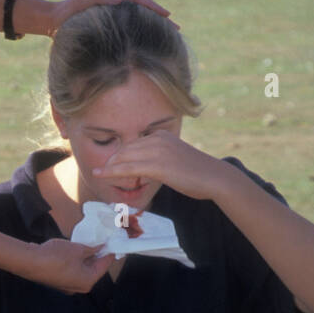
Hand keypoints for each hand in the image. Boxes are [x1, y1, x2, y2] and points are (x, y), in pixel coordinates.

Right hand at [27, 237, 119, 293]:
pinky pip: (72, 272)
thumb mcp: (78, 249)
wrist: (30, 262)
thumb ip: (92, 249)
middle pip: (93, 270)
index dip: (109, 253)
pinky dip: (75, 262)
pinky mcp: (58, 282)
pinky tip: (74, 251)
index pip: (104, 266)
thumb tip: (100, 247)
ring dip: (85, 259)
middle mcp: (79, 287)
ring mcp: (68, 286)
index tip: (113, 244)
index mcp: (88, 281)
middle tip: (101, 242)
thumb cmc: (56, 256)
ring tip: (87, 244)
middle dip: (96, 256)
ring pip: (82, 271)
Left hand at [47, 0, 177, 37]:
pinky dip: (140, 37)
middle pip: (143, 11)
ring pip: (138, 22)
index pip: (139, 0)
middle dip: (160, 20)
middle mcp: (115, 8)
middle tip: (177, 30)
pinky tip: (146, 48)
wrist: (52, 22)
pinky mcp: (108, 30)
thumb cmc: (66, 13)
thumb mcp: (82, 3)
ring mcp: (113, 19)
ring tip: (167, 40)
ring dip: (152, 29)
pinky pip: (128, 32)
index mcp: (113, 0)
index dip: (154, 8)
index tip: (168, 16)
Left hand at [93, 131, 225, 202]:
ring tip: (98, 175)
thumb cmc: (197, 173)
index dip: (119, 155)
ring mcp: (158, 151)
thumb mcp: (175, 159)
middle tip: (100, 172)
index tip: (109, 165)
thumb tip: (146, 169)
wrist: (215, 178)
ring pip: (124, 158)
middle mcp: (158, 139)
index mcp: (162, 135)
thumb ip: (160, 159)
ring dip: (109, 167)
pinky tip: (101, 176)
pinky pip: (128, 169)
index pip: (133, 143)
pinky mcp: (158, 166)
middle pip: (125, 149)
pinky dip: (112, 172)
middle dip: (111, 161)